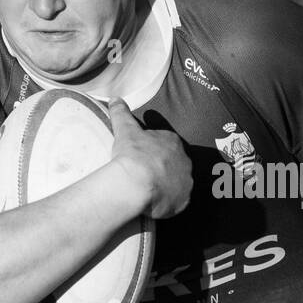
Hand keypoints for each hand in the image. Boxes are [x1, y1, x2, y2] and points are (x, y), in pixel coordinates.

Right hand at [108, 99, 192, 218]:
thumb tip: (115, 98)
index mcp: (172, 142)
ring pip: (178, 183)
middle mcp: (184, 160)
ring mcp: (186, 181)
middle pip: (174, 164)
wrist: (137, 182)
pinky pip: (178, 202)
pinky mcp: (183, 200)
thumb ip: (121, 113)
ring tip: (150, 191)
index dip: (154, 151)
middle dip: (163, 168)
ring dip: (167, 186)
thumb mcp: (125, 128)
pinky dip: (169, 203)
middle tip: (145, 176)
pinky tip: (156, 204)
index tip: (143, 157)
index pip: (166, 144)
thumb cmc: (132, 154)